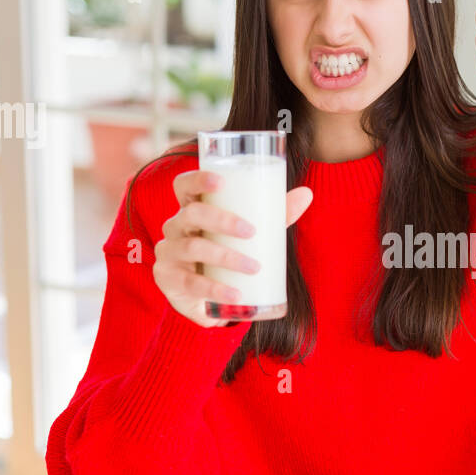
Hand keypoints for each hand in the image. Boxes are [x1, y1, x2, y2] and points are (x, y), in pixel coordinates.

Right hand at [154, 169, 312, 326]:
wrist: (204, 295)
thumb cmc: (225, 251)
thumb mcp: (249, 233)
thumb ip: (274, 215)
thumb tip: (306, 194)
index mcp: (191, 209)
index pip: (183, 186)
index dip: (197, 179)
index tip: (220, 181)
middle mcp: (175, 227)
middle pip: (191, 214)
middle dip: (222, 220)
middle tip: (251, 232)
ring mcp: (169, 253)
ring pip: (193, 248)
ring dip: (226, 257)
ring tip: (254, 267)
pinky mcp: (169, 280)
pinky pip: (191, 283)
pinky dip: (216, 289)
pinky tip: (235, 295)